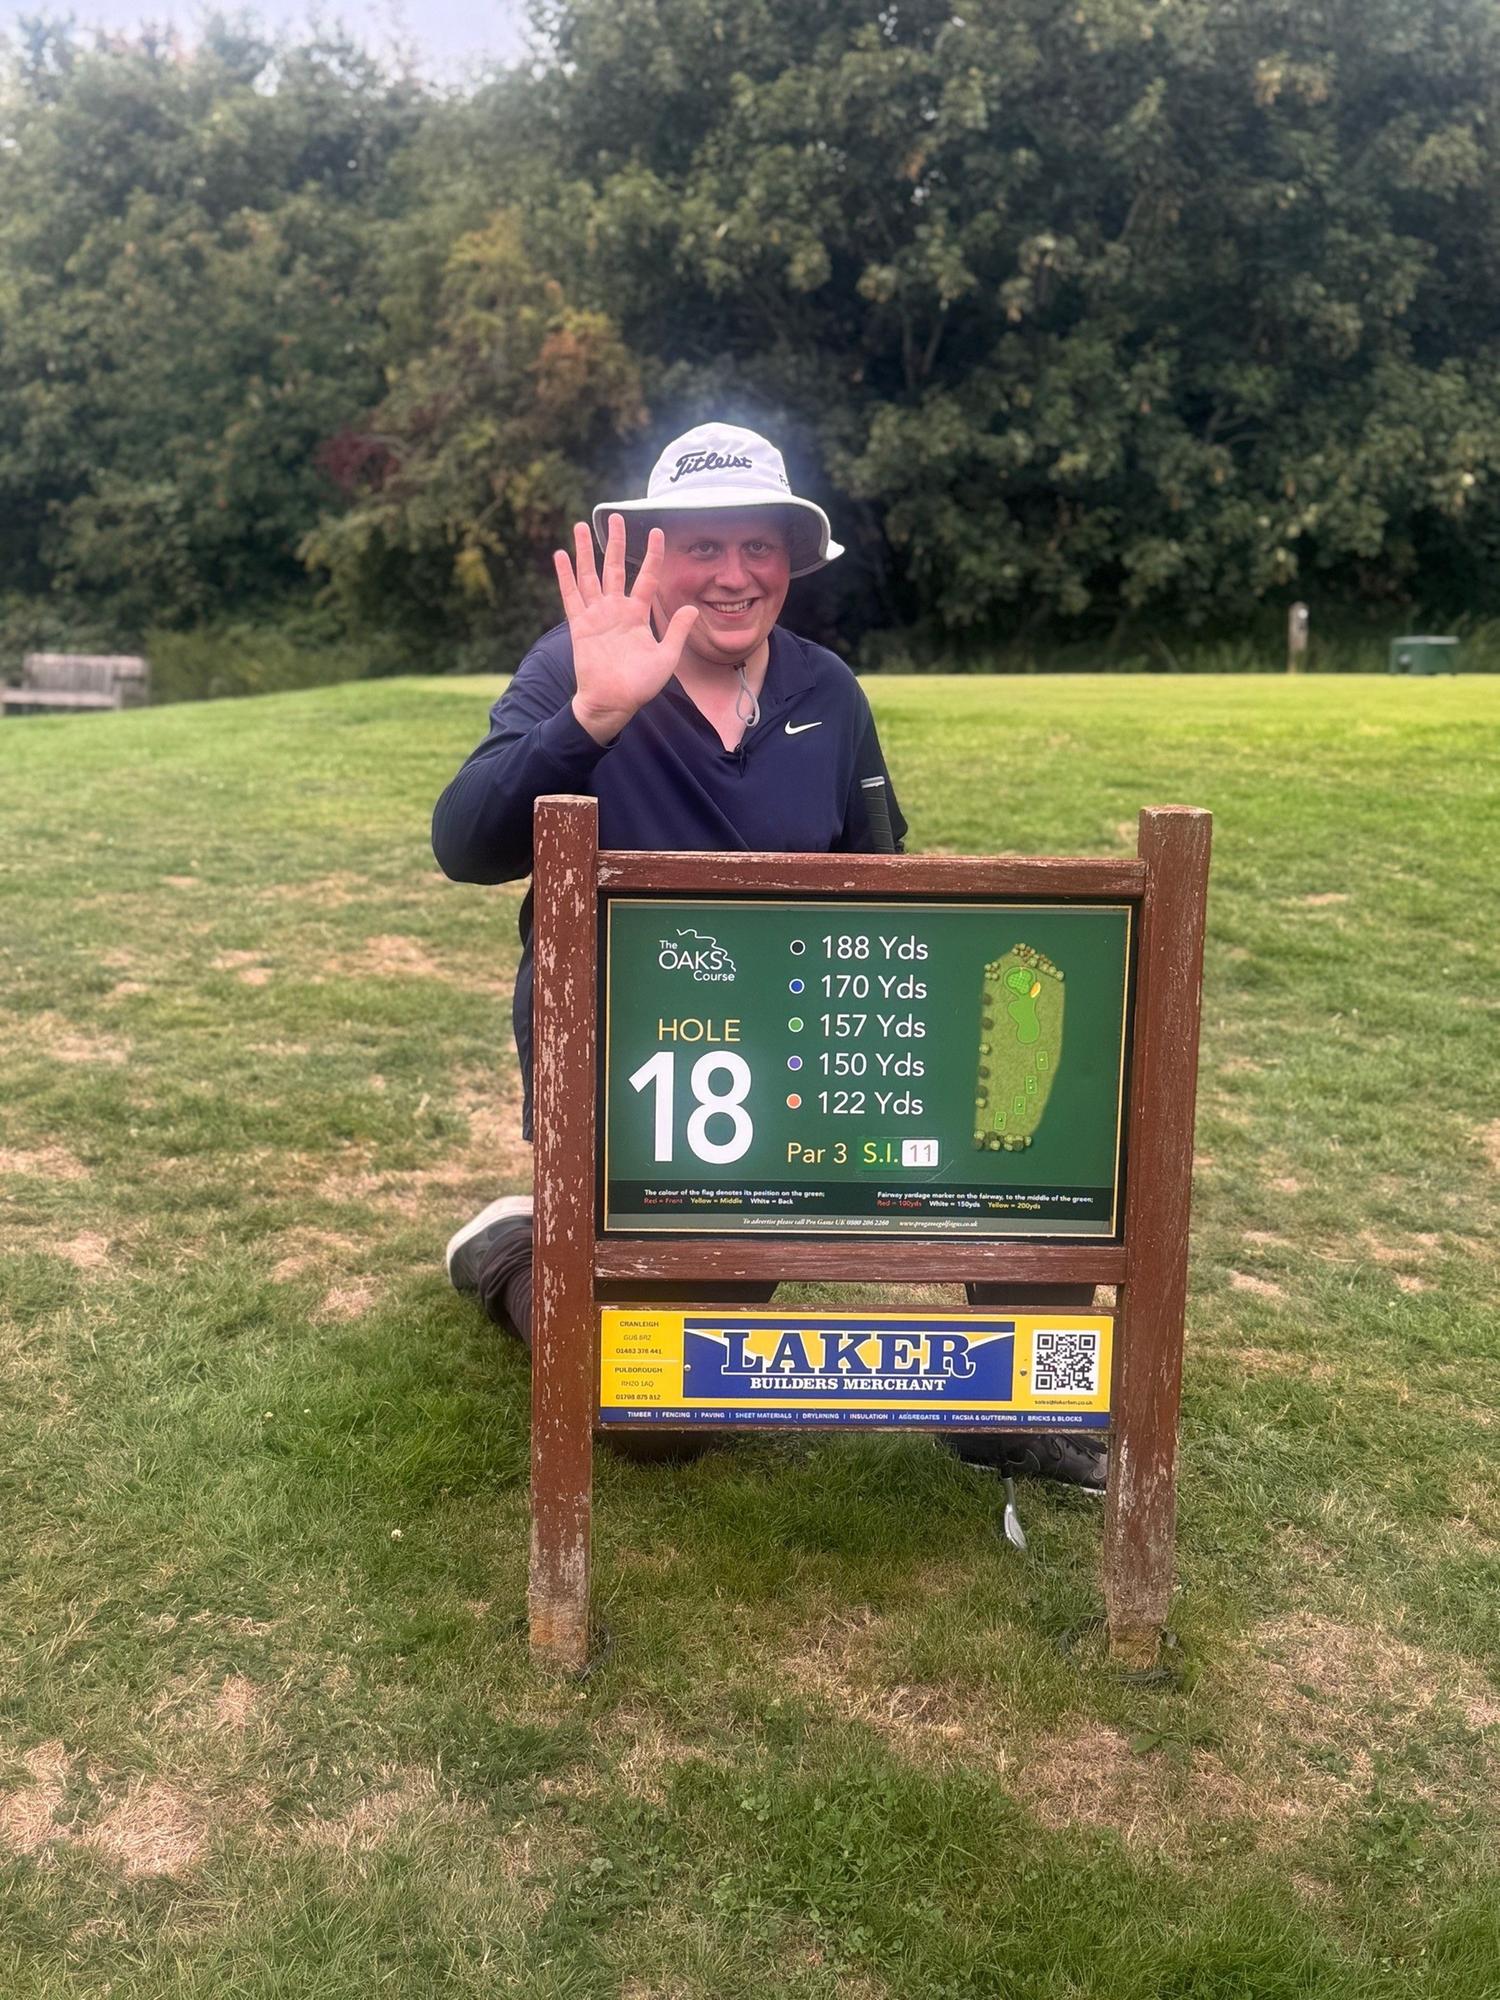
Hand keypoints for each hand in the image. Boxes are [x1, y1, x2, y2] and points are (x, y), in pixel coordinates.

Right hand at [554, 514, 698, 744]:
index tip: (656, 531)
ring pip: (590, 575)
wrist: (613, 703)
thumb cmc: (640, 685)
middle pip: (615, 568)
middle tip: (614, 517)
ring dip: (585, 551)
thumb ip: (678, 631)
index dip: (652, 555)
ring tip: (581, 525)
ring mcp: (596, 616)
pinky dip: (565, 576)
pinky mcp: (579, 625)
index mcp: (637, 615)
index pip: (647, 578)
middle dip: (615, 542)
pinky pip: (571, 596)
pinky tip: (561, 555)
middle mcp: (615, 610)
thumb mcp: (666, 658)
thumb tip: (693, 607)